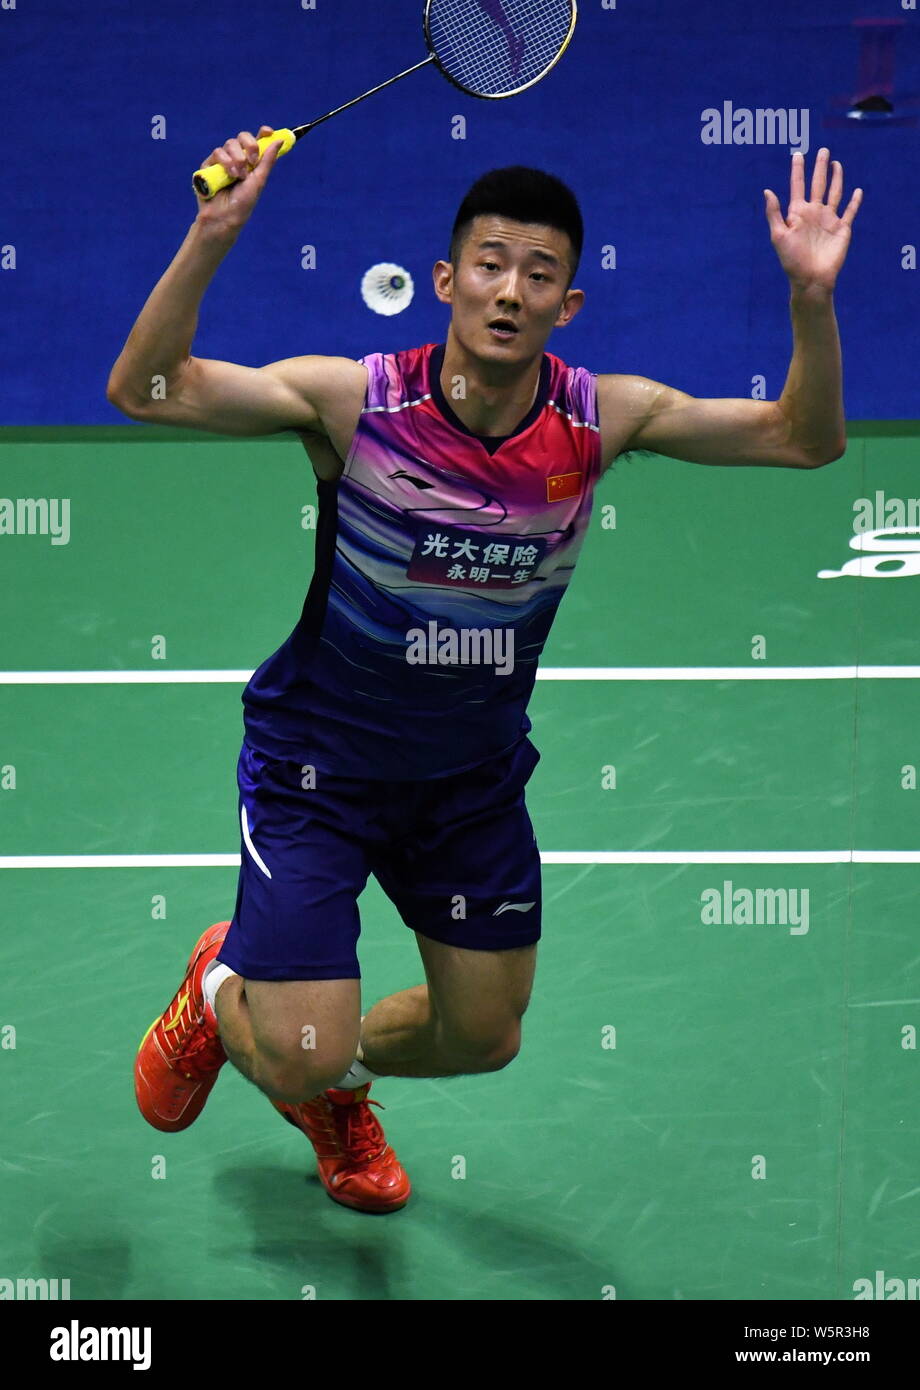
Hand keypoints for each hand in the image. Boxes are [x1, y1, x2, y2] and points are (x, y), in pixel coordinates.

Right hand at [194, 126, 282, 235]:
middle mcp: (237, 158)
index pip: (256, 141)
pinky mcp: (209, 165)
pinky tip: (229, 176)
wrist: (224, 216)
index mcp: (251, 162)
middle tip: (252, 160)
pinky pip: (217, 152)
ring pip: (230, 144)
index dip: (262, 133)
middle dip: (249, 145)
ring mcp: (223, 161)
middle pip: (242, 137)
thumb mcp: (259, 180)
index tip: (268, 132)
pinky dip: (225, 162)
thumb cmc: (243, 203)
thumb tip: (279, 140)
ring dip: (237, 159)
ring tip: (238, 177)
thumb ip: (267, 160)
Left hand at [764, 149, 862, 293]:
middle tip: (823, 150)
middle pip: (818, 184)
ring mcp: (828, 220)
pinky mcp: (842, 229)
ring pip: (834, 193)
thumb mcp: (779, 236)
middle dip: (820, 167)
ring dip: (836, 178)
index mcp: (797, 213)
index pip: (798, 186)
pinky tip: (857, 191)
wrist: (811, 279)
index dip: (797, 170)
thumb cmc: (792, 260)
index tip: (798, 154)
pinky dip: (854, 201)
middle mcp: (814, 213)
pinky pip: (850, 211)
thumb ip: (774, 213)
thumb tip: (767, 190)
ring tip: (836, 163)